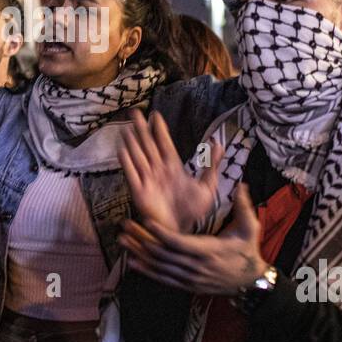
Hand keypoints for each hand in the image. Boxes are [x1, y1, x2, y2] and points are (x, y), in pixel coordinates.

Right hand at [118, 109, 224, 236]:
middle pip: (148, 145)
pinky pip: (132, 174)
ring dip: (132, 142)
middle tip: (135, 112)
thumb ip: (211, 166)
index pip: (165, 144)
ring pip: (139, 156)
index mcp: (173, 168)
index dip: (159, 130)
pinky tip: (122, 150)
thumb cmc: (193, 211)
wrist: (182, 230)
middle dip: (142, 129)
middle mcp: (158, 170)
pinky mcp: (140, 192)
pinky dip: (127, 163)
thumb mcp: (207, 187)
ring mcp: (148, 180)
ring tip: (127, 127)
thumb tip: (218, 144)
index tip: (155, 115)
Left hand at [119, 183, 264, 295]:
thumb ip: (244, 206)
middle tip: (125, 224)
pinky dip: (146, 271)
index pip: (179, 242)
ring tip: (122, 239)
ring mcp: (190, 278)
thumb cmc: (248, 250)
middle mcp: (196, 266)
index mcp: (209, 250)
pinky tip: (131, 262)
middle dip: (142, 239)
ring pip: (159, 266)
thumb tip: (242, 184)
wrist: (250, 281)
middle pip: (163, 253)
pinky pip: (162, 278)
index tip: (146, 220)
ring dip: (139, 253)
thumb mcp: (250, 228)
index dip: (161, 232)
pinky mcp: (187, 286)